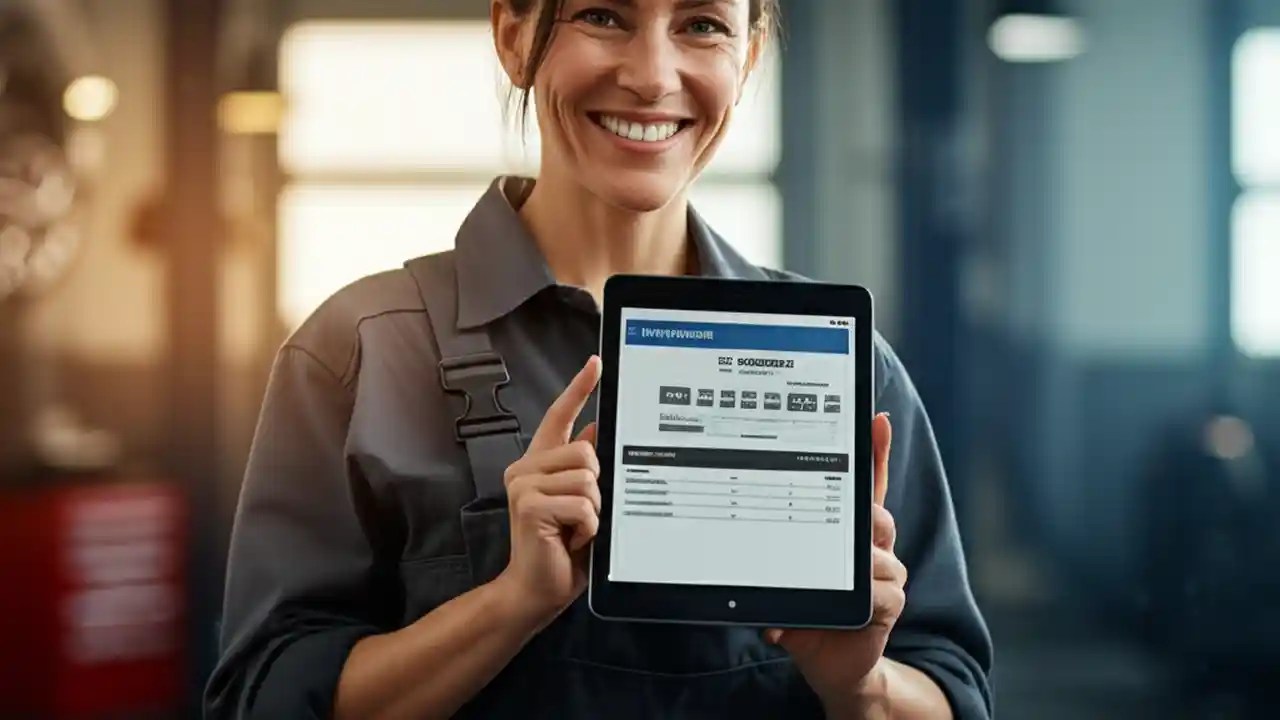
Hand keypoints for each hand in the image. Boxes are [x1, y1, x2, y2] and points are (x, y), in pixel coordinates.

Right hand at [495, 356, 601, 626]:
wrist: (535, 590)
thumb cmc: (561, 551)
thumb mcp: (580, 504)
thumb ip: (583, 468)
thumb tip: (597, 430)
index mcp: (538, 465)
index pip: (559, 417)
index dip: (578, 389)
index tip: (595, 364)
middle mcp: (525, 469)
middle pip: (586, 453)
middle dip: (596, 489)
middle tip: (581, 517)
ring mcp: (523, 485)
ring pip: (588, 479)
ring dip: (594, 512)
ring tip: (575, 530)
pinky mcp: (529, 505)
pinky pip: (583, 505)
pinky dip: (588, 528)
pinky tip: (572, 541)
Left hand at [765, 413, 906, 708]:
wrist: (834, 667)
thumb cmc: (808, 617)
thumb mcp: (784, 586)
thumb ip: (771, 572)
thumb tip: (750, 569)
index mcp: (850, 535)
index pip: (867, 487)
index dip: (875, 453)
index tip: (877, 420)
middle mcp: (873, 549)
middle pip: (877, 514)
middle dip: (864, 511)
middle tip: (846, 511)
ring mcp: (885, 575)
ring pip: (879, 551)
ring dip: (856, 558)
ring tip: (837, 564)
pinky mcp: (890, 604)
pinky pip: (883, 591)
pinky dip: (863, 595)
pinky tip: (847, 602)